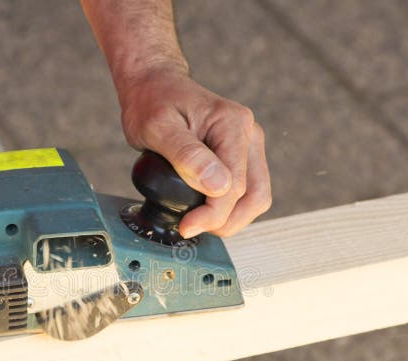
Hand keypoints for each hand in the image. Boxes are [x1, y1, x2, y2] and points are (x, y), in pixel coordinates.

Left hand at [118, 68, 270, 237]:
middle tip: (192, 228)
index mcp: (233, 124)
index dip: (212, 215)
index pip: (235, 186)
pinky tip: (205, 212)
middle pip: (256, 195)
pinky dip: (229, 209)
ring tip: (198, 223)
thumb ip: (186, 155)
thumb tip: (218, 186)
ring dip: (232, 219)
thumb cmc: (152, 102)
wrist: (153, 85)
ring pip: (256, 197)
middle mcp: (249, 133)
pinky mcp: (242, 154)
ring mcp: (248, 144)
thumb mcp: (158, 127)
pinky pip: (247, 191)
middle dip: (226, 221)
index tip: (186, 227)